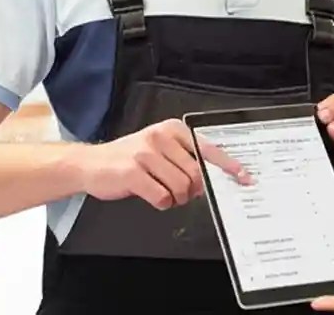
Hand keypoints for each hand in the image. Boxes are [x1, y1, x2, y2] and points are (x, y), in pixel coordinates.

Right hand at [75, 119, 250, 209]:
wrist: (90, 164)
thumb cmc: (128, 159)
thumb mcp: (158, 149)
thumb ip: (184, 159)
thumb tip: (209, 179)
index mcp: (171, 129)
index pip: (207, 147)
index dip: (227, 165)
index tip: (243, 176)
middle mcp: (160, 138)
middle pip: (196, 174)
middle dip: (192, 191)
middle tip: (180, 192)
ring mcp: (146, 154)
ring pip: (181, 187)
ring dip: (176, 198)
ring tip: (163, 193)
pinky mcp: (133, 173)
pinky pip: (162, 197)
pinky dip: (161, 203)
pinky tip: (150, 195)